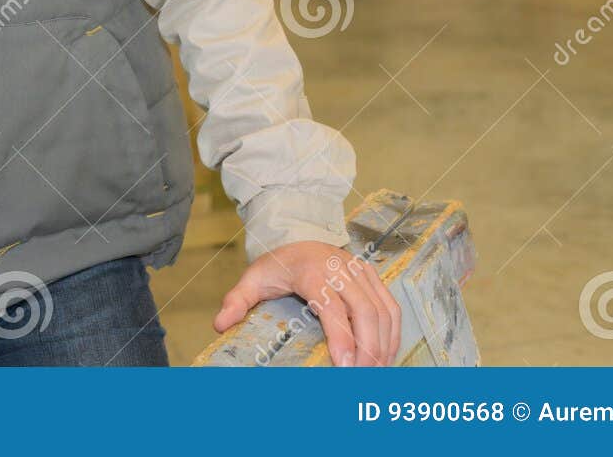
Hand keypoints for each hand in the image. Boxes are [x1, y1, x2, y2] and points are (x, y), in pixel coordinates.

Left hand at [213, 241, 400, 366]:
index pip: (332, 308)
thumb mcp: (253, 278)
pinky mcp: (374, 276)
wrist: (298, 234)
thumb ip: (237, 300)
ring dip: (383, 345)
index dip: (342, 339)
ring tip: (375, 375)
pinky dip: (393, 335)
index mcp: (312, 271)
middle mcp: (341, 269)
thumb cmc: (278, 263)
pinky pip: (391, 307)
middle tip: (361, 379)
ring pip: (383, 311)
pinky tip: (386, 358)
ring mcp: (361, 271)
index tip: (344, 368)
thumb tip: (220, 324)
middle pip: (365, 312)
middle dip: (368, 349)